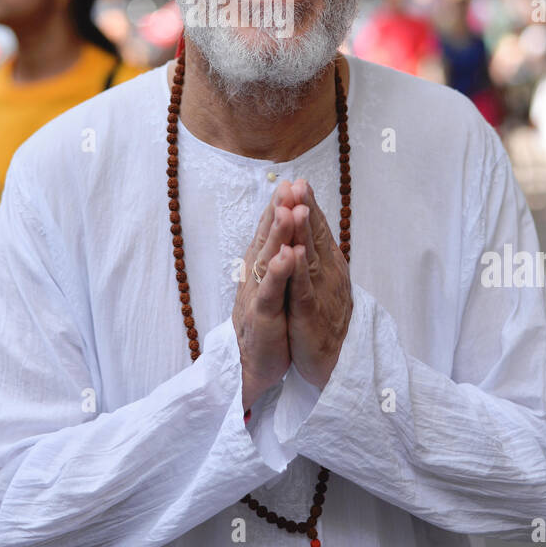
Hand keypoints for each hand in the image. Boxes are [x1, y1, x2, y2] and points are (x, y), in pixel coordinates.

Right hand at [233, 181, 296, 411]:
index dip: (280, 206)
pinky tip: (286, 256)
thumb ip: (275, 257)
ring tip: (289, 210)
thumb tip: (283, 230)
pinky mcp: (261, 315)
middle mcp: (255, 274)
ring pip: (267, 257)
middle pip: (267, 236)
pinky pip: (270, 291)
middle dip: (279, 209)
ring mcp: (256, 293)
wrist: (253, 365)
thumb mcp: (273, 285)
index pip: (270, 230)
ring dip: (278, 233)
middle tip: (289, 184)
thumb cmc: (268, 322)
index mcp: (261, 266)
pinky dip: (277, 272)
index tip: (293, 181)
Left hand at [285, 179, 352, 390]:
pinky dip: (299, 270)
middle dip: (306, 209)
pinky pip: (303, 288)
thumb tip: (311, 228)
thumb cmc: (324, 318)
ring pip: (310, 256)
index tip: (298, 181)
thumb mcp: (321, 281)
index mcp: (327, 264)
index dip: (307, 205)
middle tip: (299, 184)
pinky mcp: (309, 312)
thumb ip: (316, 255)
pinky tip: (293, 253)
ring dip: (304, 232)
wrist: (331, 360)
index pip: (316, 229)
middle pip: (316, 236)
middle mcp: (327, 272)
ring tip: (298, 208)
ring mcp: (319, 292)